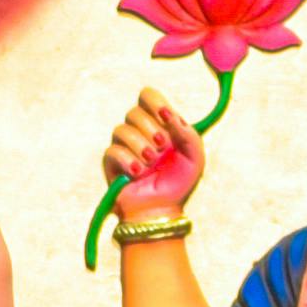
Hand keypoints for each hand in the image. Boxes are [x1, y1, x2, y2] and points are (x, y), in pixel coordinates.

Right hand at [101, 86, 202, 216]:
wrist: (162, 210)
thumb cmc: (179, 184)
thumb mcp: (195, 158)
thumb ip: (189, 134)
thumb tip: (171, 115)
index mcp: (160, 125)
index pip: (148, 96)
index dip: (155, 102)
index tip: (166, 117)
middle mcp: (140, 132)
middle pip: (134, 112)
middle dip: (150, 129)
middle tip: (162, 148)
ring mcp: (124, 146)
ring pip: (121, 129)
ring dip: (139, 145)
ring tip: (150, 163)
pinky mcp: (112, 162)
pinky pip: (112, 150)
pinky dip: (127, 160)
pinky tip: (138, 173)